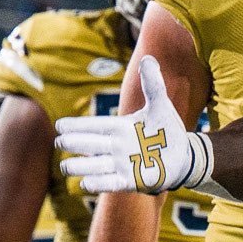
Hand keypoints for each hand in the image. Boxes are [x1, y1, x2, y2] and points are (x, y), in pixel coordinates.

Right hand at [56, 55, 208, 195]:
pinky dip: (100, 183)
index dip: (78, 125)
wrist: (183, 156)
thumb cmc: (166, 129)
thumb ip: (152, 84)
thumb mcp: (161, 105)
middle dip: (75, 144)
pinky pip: (112, 182)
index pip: (95, 125)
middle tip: (60, 142)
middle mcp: (118, 146)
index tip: (60, 125)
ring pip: (96, 165)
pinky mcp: (132, 180)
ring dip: (81, 166)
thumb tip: (147, 58)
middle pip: (91, 144)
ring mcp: (123, 164)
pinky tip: (85, 183)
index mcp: (121, 127)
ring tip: (65, 167)